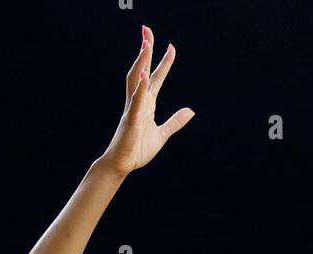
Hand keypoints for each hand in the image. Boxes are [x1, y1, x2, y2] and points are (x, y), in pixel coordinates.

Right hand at [100, 28, 194, 178]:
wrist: (122, 164)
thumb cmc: (137, 149)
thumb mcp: (162, 134)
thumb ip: (175, 122)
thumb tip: (190, 111)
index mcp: (147, 104)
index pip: (156, 78)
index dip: (164, 62)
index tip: (171, 47)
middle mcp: (139, 101)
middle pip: (142, 70)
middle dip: (145, 50)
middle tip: (147, 30)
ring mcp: (133, 108)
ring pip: (136, 79)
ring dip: (141, 61)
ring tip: (146, 43)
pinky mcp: (132, 119)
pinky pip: (136, 101)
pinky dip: (141, 88)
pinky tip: (145, 75)